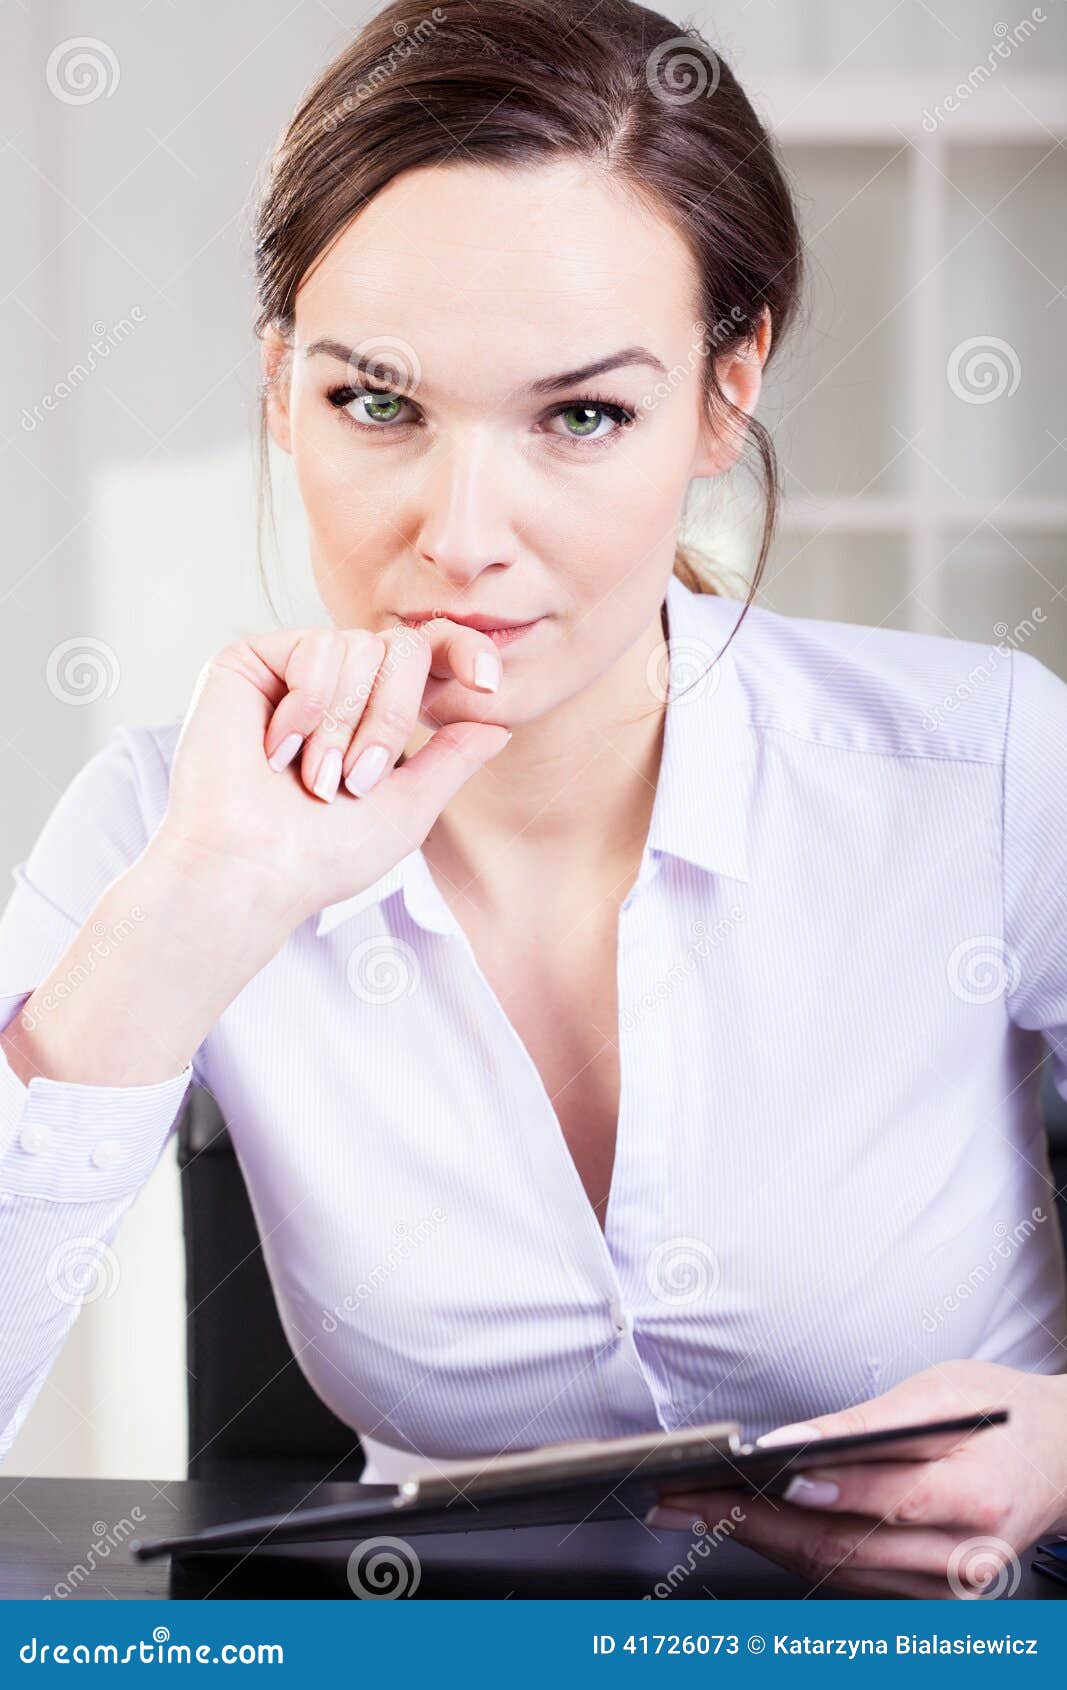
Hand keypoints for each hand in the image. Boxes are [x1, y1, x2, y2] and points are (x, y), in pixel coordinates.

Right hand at [156, 619, 510, 936]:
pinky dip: (309, 706)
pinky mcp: (251, 661)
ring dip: (346, 723)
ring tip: (314, 777)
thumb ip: (451, 761)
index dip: (465, 654)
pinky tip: (276, 751)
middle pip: (403, 648)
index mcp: (374, 715)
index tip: (488, 683)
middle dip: (392, 718)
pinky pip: (316, 647)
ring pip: (361, 648)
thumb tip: (498, 724)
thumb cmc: (321, 856)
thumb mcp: (407, 809)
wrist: (251, 870)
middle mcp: (337, 686)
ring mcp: (293, 670)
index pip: (429, 661)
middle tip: (357, 780)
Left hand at [650, 1361, 1066, 1597]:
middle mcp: (964, 1558)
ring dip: (756, 1539)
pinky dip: (789, 1549)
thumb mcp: (945, 1391)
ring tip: (691, 1510)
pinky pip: (844, 1578)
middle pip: (845, 1548)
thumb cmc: (1001, 1416)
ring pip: (834, 1570)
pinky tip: (743, 1524)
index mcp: (979, 1497)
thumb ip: (872, 1424)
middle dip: (752, 1521)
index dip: (826, 1487)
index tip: (763, 1466)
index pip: (892, 1500)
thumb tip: (795, 1441)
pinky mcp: (923, 1596)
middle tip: (684, 1497)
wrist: (1057, 1458)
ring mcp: (943, 1588)